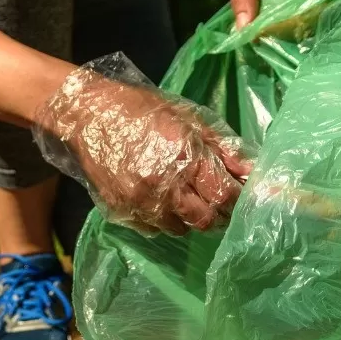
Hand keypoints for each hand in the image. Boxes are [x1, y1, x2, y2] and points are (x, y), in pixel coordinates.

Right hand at [34, 60, 253, 236]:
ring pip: (180, 229)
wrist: (88, 116)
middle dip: (216, 213)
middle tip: (212, 198)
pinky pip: (153, 229)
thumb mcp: (188, 119)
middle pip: (205, 220)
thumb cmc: (141, 110)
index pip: (224, 196)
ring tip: (182, 195)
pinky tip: (157, 198)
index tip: (236, 193)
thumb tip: (252, 172)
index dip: (236, 199)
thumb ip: (222, 148)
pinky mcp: (121, 211)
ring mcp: (139, 203)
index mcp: (184, 159)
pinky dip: (162, 219)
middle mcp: (163, 186)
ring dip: (188, 217)